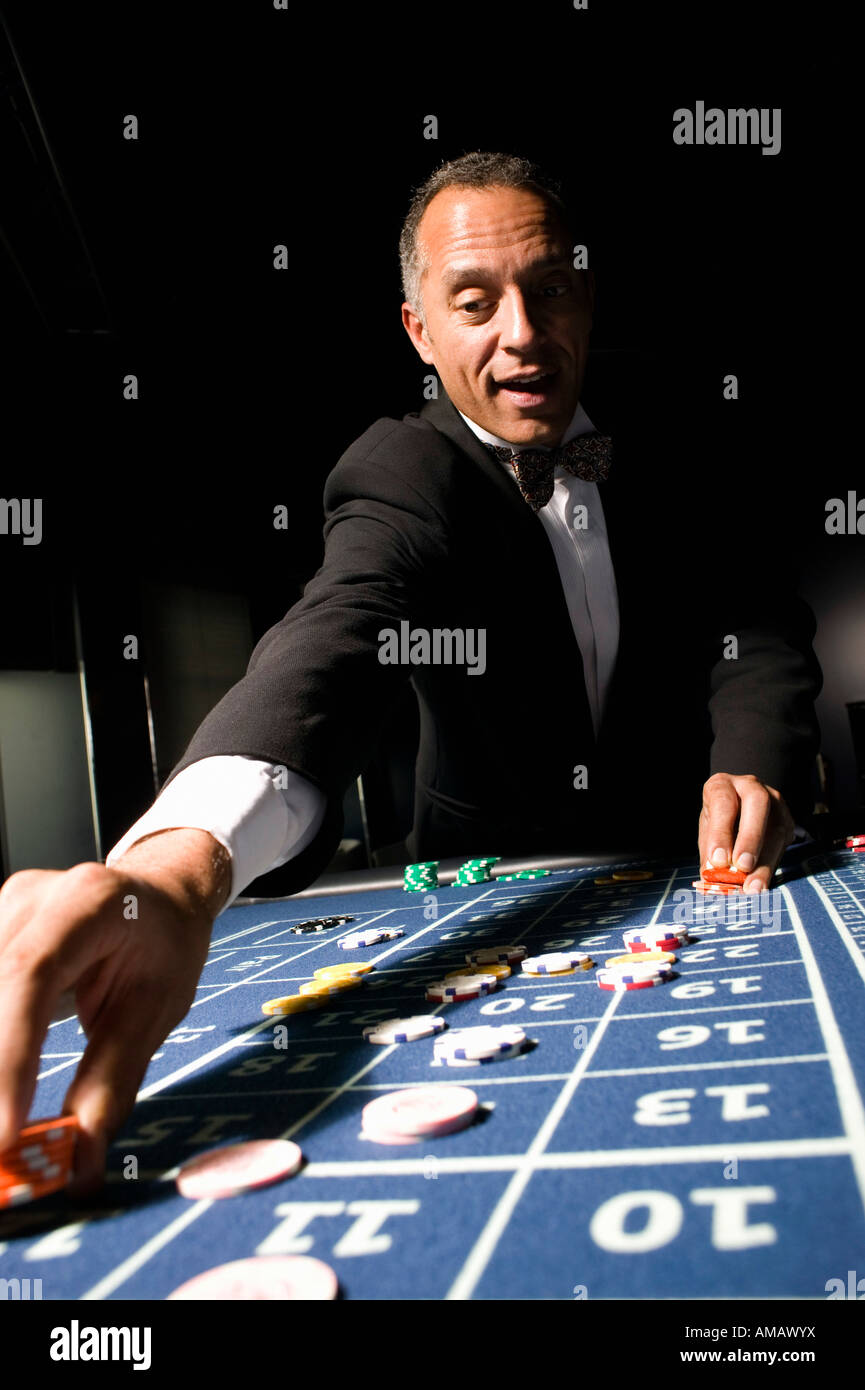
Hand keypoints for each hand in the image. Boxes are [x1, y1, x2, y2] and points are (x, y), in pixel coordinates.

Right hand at [0, 833, 228, 1188]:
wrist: (158, 896)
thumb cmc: (164, 946)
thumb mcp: (157, 1010)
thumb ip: (113, 1081)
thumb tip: (78, 1159)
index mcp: (89, 903)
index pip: (31, 975)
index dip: (9, 1057)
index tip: (6, 1132)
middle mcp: (32, 899)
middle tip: (5, 1154)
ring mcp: (1, 911)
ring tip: (8, 1135)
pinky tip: (4, 1093)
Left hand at [698, 773, 794, 892]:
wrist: (740, 811)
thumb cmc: (719, 823)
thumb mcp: (708, 832)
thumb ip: (710, 853)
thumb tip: (710, 878)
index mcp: (722, 785)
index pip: (723, 801)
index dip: (721, 831)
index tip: (718, 860)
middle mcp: (750, 786)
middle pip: (758, 803)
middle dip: (750, 837)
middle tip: (742, 866)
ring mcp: (775, 801)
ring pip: (777, 827)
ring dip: (765, 860)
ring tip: (753, 886)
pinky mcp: (788, 820)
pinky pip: (785, 842)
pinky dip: (771, 865)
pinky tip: (762, 882)